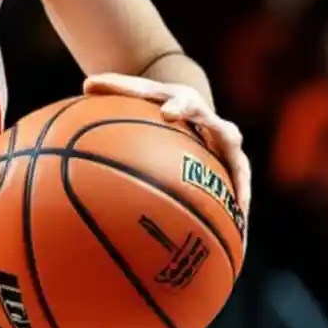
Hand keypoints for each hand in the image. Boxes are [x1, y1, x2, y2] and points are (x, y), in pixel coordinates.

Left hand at [83, 73, 251, 225]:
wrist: (189, 104)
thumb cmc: (158, 100)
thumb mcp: (140, 91)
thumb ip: (116, 87)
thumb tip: (86, 84)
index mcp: (190, 102)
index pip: (185, 101)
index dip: (179, 106)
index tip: (168, 113)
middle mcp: (215, 125)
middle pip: (225, 133)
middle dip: (222, 143)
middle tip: (225, 159)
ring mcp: (228, 149)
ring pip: (240, 169)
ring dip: (241, 190)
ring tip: (240, 218)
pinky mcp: (234, 169)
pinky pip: (237, 193)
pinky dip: (236, 215)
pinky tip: (235, 244)